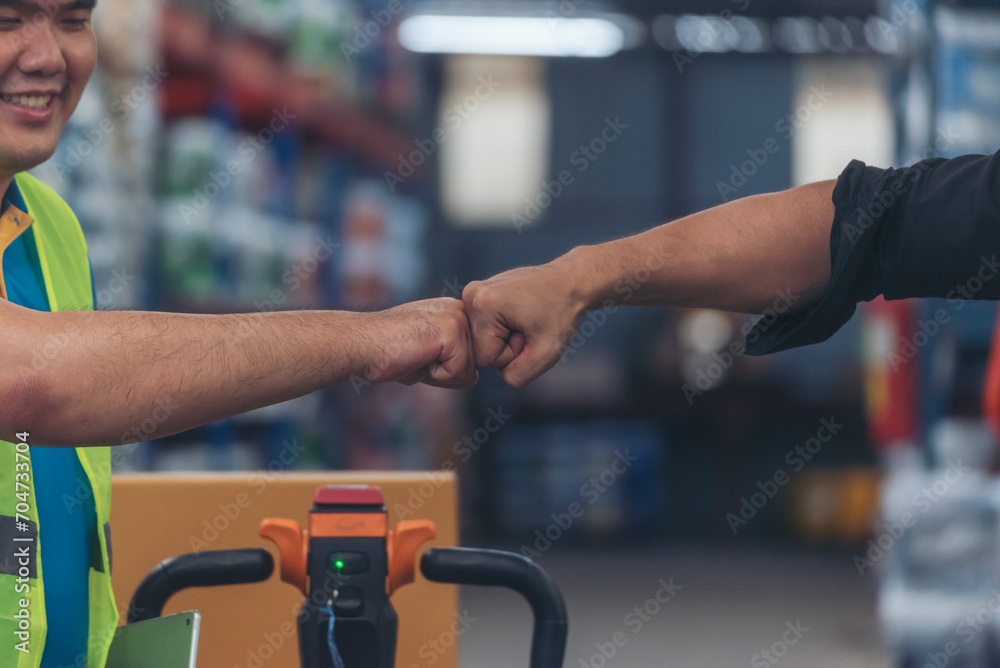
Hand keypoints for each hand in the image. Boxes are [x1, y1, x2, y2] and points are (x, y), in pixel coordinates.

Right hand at [360, 298, 477, 388]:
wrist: (361, 343)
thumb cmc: (386, 352)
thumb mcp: (425, 357)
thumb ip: (451, 364)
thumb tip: (474, 376)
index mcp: (453, 312)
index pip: (469, 357)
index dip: (442, 367)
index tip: (415, 352)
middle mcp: (459, 310)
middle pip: (472, 365)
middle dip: (442, 372)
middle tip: (412, 355)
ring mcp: (457, 318)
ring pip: (467, 371)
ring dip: (438, 374)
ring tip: (413, 354)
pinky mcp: (452, 331)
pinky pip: (458, 372)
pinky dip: (435, 375)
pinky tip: (415, 356)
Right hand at [463, 259, 589, 387]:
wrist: (568, 283)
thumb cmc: (560, 314)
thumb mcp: (546, 354)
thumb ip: (518, 376)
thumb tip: (500, 375)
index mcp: (482, 305)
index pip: (485, 358)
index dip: (511, 354)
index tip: (529, 333)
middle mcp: (471, 295)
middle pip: (480, 348)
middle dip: (507, 346)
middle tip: (529, 327)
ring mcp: (473, 292)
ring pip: (481, 339)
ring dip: (504, 337)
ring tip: (524, 320)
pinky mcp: (478, 294)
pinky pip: (484, 328)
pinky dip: (502, 327)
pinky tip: (519, 314)